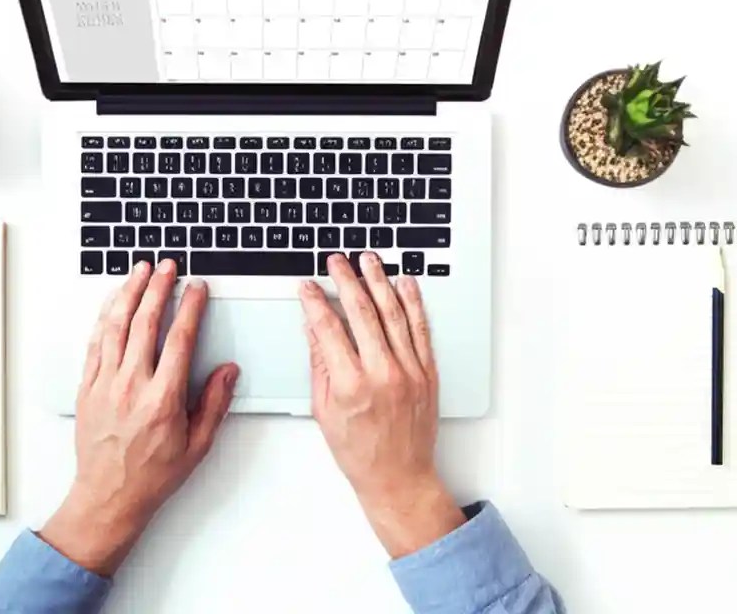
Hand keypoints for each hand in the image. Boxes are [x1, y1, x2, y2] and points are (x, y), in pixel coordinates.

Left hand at [39, 260, 238, 574]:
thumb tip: (227, 371)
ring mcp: (105, 384)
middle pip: (145, 323)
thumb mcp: (197, 445)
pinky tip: (112, 303)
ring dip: (128, 294)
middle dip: (158, 288)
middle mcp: (131, 386)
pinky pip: (94, 343)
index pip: (180, 339)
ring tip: (138, 272)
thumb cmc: (151, 476)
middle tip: (167, 267)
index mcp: (162, 399)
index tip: (197, 289)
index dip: (191, 308)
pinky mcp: (87, 388)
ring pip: (115, 326)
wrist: (108, 497)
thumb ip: (214, 403)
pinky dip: (104, 318)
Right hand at [299, 252, 464, 557]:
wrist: (399, 477)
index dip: (316, 302)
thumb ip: (319, 364)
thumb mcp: (323, 410)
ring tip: (369, 260)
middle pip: (362, 312)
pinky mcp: (427, 373)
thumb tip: (313, 327)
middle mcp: (382, 373)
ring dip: (379, 281)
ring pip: (393, 313)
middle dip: (346, 280)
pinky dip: (413, 303)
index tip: (308, 286)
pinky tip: (405, 284)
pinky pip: (420, 329)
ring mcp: (409, 371)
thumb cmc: (359, 452)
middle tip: (337, 261)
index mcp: (350, 384)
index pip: (328, 328)